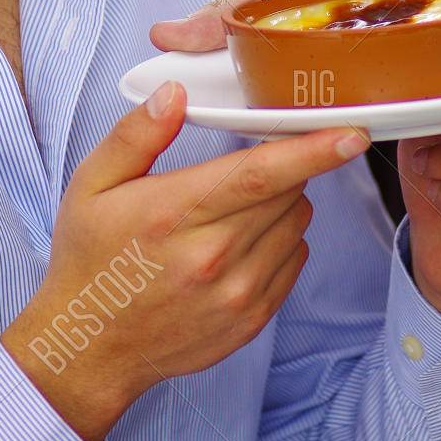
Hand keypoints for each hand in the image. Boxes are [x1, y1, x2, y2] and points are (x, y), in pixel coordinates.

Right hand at [1, 80, 369, 440]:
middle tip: (251, 163)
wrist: (89, 345)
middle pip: (288, 193)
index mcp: (173, 214)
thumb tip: (174, 94)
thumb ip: (136, 135)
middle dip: (284, 166)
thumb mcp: (92, 184)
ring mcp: (235, 295)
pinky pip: (294, 261)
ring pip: (296, 225)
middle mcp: (211, 257)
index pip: (260, 174)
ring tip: (236, 206)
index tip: (351, 133)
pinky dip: (281, 240)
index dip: (312, 150)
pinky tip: (241, 240)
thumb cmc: (90, 258)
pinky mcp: (250, 321)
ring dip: (283, 203)